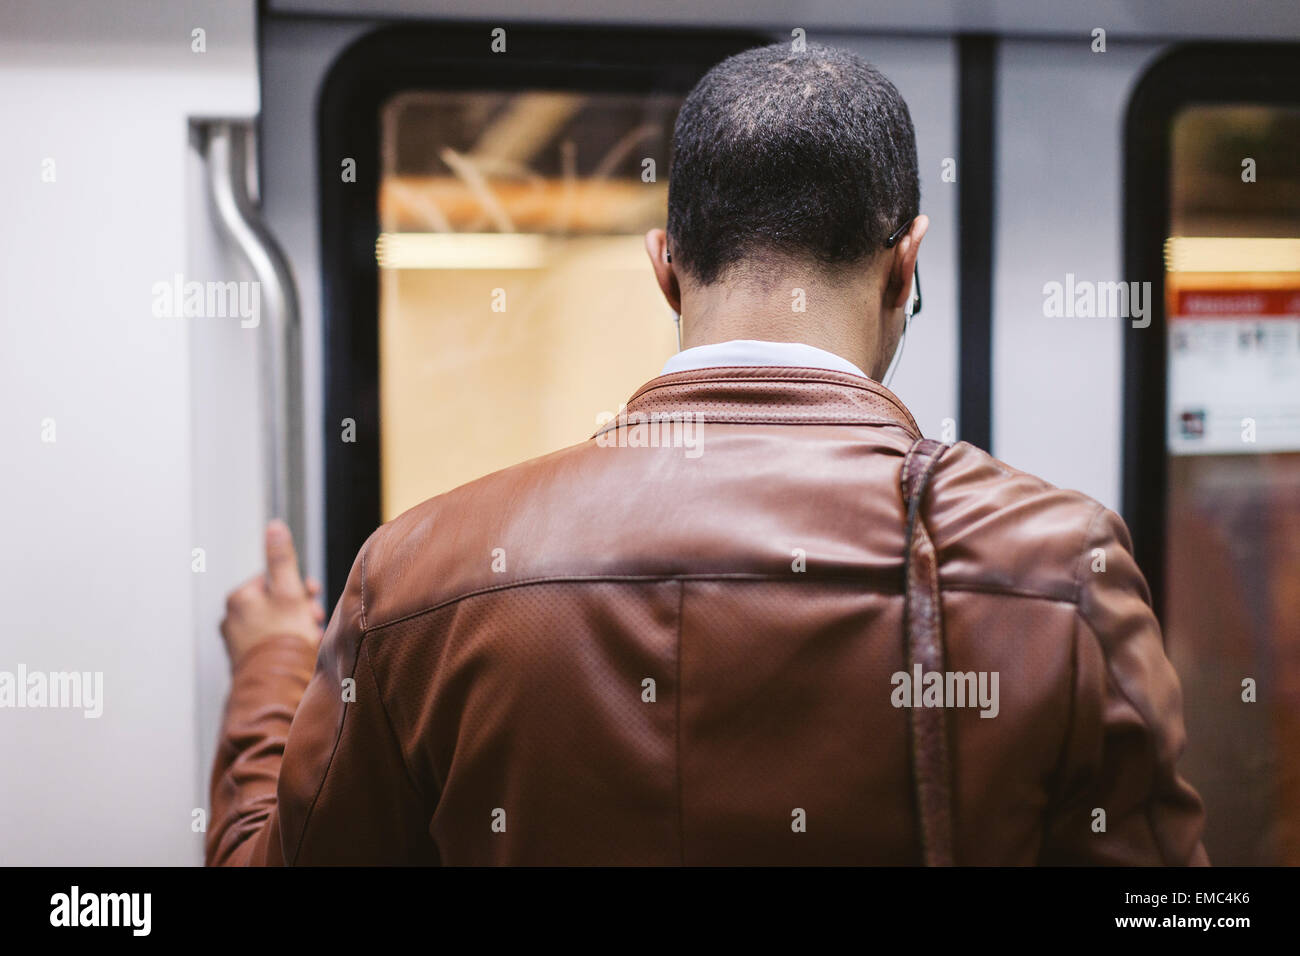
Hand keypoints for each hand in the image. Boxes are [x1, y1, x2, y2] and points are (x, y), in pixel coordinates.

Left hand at [220, 520, 325, 668]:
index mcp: (239, 598)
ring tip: (310, 638)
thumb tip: (274, 527)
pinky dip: (286, 644)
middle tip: (313, 619)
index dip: (297, 588)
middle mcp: (231, 618)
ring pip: (274, 624)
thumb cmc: (283, 638)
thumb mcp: (288, 591)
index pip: (272, 581)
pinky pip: (270, 644)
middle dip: (298, 608)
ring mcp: (237, 642)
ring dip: (295, 626)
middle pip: (274, 602)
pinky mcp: (246, 661)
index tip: (313, 597)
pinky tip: (300, 652)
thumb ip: (281, 559)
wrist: (275, 684)